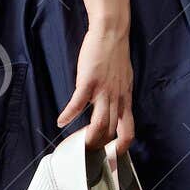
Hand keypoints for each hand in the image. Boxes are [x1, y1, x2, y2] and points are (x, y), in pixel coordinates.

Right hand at [56, 19, 134, 154]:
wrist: (111, 33)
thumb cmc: (116, 54)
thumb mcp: (124, 79)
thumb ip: (119, 95)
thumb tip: (114, 107)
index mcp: (125, 99)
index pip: (129, 130)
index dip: (122, 147)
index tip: (112, 155)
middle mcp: (116, 98)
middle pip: (111, 131)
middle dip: (99, 145)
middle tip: (87, 149)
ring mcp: (103, 91)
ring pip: (99, 124)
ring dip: (87, 137)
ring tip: (76, 142)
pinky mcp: (89, 82)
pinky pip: (78, 104)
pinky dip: (68, 115)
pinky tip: (61, 121)